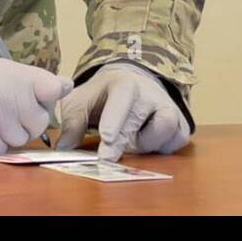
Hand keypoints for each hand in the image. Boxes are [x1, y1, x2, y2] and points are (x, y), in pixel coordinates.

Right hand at [0, 58, 72, 158]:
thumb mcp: (2, 77)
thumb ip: (35, 82)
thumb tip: (67, 85)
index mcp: (7, 71)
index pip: (50, 88)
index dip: (48, 100)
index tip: (38, 101)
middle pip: (40, 121)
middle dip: (27, 124)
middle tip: (5, 115)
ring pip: (21, 138)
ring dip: (9, 137)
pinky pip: (1, 150)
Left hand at [55, 61, 189, 161]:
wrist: (134, 82)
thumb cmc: (103, 95)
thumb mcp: (82, 101)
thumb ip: (72, 123)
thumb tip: (63, 148)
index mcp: (124, 84)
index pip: (122, 98)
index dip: (115, 118)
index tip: (106, 137)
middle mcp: (149, 94)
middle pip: (140, 118)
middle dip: (123, 140)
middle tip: (107, 158)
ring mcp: (167, 107)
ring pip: (166, 126)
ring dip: (148, 142)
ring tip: (132, 145)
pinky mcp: (178, 123)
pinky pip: (177, 139)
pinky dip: (164, 147)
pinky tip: (149, 145)